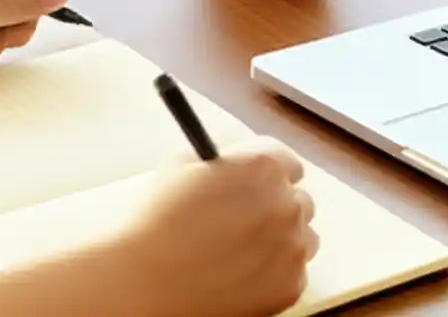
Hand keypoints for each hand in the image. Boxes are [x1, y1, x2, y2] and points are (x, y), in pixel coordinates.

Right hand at [115, 137, 318, 316]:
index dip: (271, 175)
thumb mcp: (182, 166)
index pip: (289, 163)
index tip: (259, 187)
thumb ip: (222, 162)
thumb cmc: (156, 223)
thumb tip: (238, 163)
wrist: (144, 284)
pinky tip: (241, 276)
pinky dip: (274, 275)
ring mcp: (293, 246)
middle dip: (275, 209)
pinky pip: (294, 272)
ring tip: (242, 253)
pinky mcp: (291, 284)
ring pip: (303, 237)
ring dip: (281, 241)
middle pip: (299, 200)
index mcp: (263, 166)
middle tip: (248, 223)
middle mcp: (286, 203)